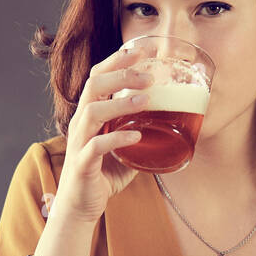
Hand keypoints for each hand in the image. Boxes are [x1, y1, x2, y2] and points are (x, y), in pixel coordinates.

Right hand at [51, 43, 157, 223]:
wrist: (81, 207)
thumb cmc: (102, 174)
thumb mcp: (126, 148)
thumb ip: (143, 133)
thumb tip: (175, 124)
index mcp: (90, 113)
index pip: (99, 76)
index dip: (118, 60)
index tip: (142, 48)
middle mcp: (81, 123)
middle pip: (93, 86)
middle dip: (121, 74)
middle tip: (150, 74)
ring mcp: (79, 142)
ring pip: (92, 112)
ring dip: (120, 103)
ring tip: (146, 100)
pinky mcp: (83, 164)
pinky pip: (96, 146)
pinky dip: (117, 139)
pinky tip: (136, 136)